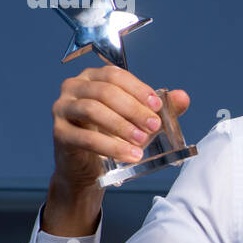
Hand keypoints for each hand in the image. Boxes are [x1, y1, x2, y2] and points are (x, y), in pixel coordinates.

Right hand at [50, 65, 189, 194]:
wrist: (88, 167)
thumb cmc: (113, 136)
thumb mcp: (138, 120)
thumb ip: (160, 108)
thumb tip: (183, 97)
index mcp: (93, 77)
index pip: (115, 75)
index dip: (138, 89)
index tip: (158, 106)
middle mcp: (74, 87)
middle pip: (105, 91)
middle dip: (133, 109)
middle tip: (154, 126)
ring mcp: (62, 108)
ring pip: (92, 110)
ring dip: (121, 126)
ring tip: (142, 142)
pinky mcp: (59, 132)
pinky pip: (84, 137)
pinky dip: (110, 146)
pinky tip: (129, 155)